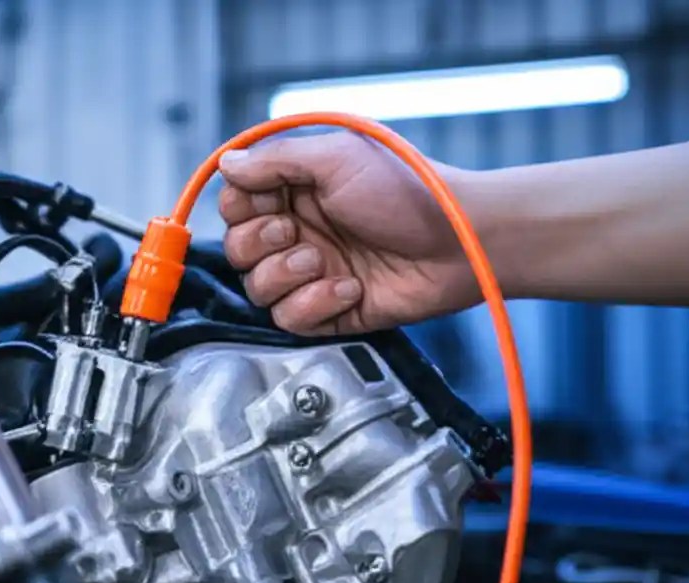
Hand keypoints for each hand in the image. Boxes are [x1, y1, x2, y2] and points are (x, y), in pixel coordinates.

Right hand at [219, 132, 481, 334]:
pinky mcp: (329, 309)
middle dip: (258, 244)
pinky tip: (350, 288)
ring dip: (285, 276)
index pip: (235, 203)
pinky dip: (314, 304)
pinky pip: (289, 319)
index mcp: (297, 189)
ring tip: (325, 263)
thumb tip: (226, 162)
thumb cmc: (411, 190)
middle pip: (237, 249)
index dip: (241, 207)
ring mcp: (313, 272)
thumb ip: (275, 160)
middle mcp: (300, 230)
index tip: (267, 201)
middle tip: (295, 233)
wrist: (461, 241)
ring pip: (257, 288)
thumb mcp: (338, 159)